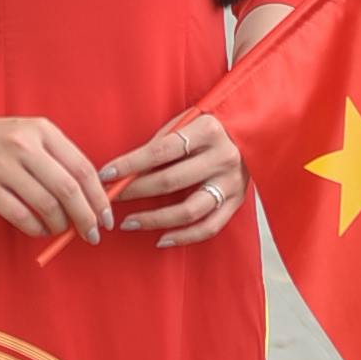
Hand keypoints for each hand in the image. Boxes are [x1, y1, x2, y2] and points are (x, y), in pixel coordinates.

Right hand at [0, 106, 112, 243]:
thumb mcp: (32, 133)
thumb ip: (60, 158)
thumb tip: (90, 195)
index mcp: (43, 131)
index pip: (82, 168)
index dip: (99, 197)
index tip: (106, 216)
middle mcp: (25, 146)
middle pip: (68, 190)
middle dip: (86, 217)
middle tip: (92, 234)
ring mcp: (3, 167)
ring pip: (46, 205)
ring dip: (60, 225)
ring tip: (62, 230)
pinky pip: (20, 216)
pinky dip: (36, 228)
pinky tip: (41, 230)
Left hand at [100, 110, 246, 248]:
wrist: (254, 131)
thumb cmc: (209, 126)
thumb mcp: (188, 120)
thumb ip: (162, 142)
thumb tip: (126, 169)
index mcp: (208, 130)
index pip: (160, 151)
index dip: (130, 164)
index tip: (106, 174)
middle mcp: (223, 157)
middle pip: (171, 181)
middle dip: (135, 191)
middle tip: (110, 199)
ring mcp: (232, 182)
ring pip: (189, 210)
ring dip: (154, 219)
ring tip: (128, 222)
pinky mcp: (237, 202)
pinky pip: (208, 227)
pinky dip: (183, 237)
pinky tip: (160, 239)